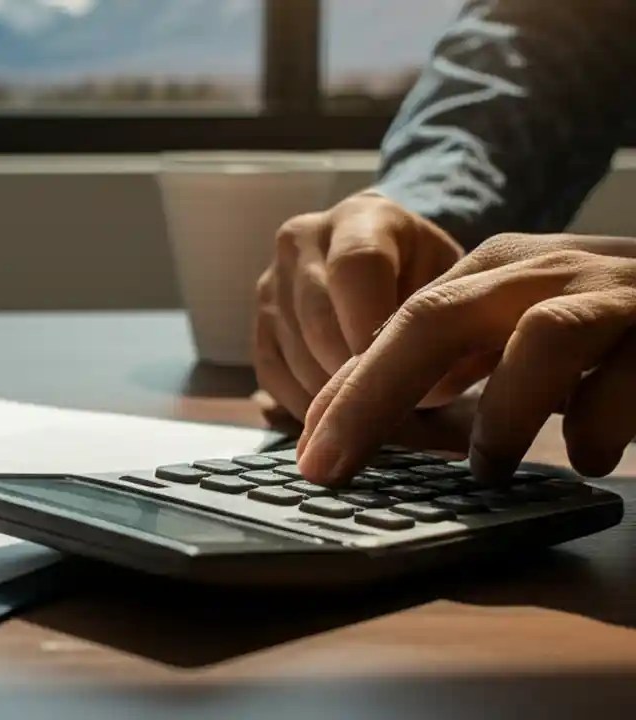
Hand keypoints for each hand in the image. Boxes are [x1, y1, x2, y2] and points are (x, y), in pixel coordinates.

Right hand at [253, 191, 463, 420]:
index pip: (355, 267)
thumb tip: (430, 389)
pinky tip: (344, 412)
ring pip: (296, 356)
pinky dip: (308, 405)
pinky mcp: (258, 325)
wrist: (384, 257)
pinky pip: (275, 376)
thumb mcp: (452, 277)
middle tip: (401, 410)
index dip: (376, 327)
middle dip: (359, 374)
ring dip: (337, 396)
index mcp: (359, 218)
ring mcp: (271, 284)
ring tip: (380, 414)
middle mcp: (301, 242)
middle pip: (318, 320)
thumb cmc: (425, 271)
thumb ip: (444, 321)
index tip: (407, 372)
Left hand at [297, 233, 635, 484]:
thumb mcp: (521, 335)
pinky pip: (630, 372)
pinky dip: (603, 421)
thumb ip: (456, 362)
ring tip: (486, 468)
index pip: (398, 324)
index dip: (347, 391)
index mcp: (498, 270)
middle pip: (435, 319)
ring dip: (503, 413)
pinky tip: (590, 459)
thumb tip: (357, 413)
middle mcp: (548, 269)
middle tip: (333, 466)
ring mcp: (617, 293)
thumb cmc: (615, 329)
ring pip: (540, 335)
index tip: (309, 454)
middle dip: (372, 397)